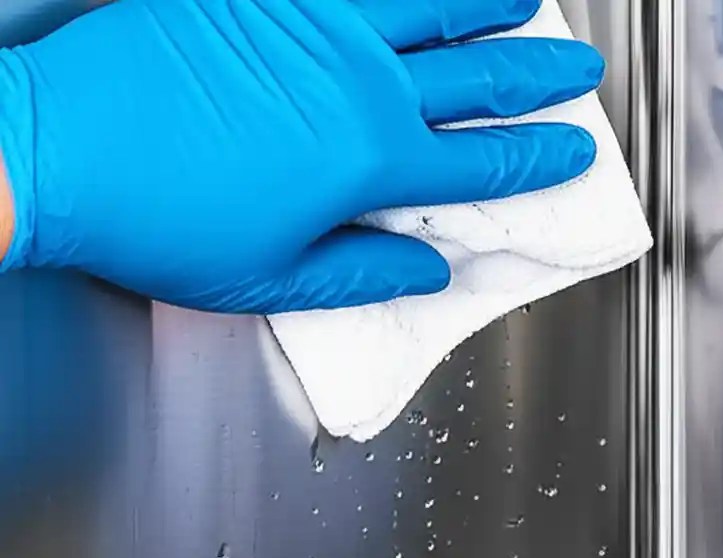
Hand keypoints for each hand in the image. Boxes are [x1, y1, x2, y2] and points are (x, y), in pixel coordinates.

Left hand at [0, 0, 601, 312]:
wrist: (60, 149)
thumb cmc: (157, 221)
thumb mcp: (270, 280)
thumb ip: (364, 271)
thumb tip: (429, 267)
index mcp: (371, 161)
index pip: (484, 158)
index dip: (541, 155)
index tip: (576, 148)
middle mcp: (360, 84)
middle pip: (480, 73)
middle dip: (541, 74)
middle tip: (578, 70)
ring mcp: (317, 26)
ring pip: (432, 4)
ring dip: (491, 3)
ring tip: (528, 0)